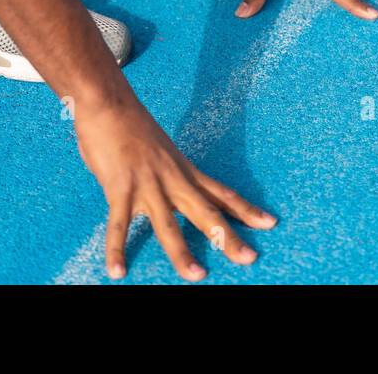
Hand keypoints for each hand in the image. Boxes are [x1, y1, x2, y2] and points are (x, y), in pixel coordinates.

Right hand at [74, 94, 276, 280]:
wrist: (108, 102)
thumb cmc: (130, 125)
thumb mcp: (160, 151)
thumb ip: (165, 175)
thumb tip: (164, 194)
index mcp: (183, 169)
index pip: (221, 192)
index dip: (245, 209)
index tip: (269, 223)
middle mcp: (172, 178)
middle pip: (206, 211)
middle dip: (227, 236)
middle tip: (250, 257)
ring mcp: (147, 184)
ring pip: (169, 224)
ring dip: (182, 252)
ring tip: (197, 276)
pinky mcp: (120, 187)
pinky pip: (119, 224)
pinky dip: (117, 249)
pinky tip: (118, 271)